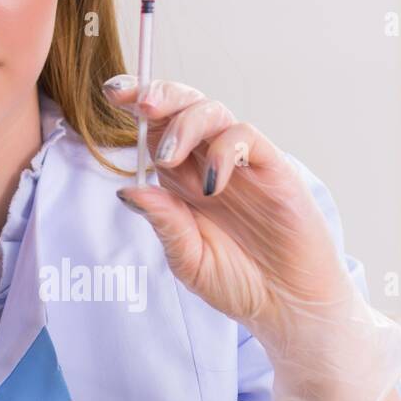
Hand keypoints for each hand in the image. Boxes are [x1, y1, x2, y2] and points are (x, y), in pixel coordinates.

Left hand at [103, 75, 400, 400]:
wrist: (288, 307)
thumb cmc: (239, 285)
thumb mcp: (188, 260)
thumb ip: (164, 223)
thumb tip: (126, 190)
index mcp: (183, 182)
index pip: (158, 129)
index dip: (136, 103)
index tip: (112, 92)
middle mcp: (210, 166)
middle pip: (183, 107)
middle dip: (157, 95)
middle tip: (138, 103)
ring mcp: (242, 166)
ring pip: (213, 113)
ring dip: (184, 124)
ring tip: (168, 156)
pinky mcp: (274, 170)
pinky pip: (246, 137)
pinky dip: (224, 149)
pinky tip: (213, 184)